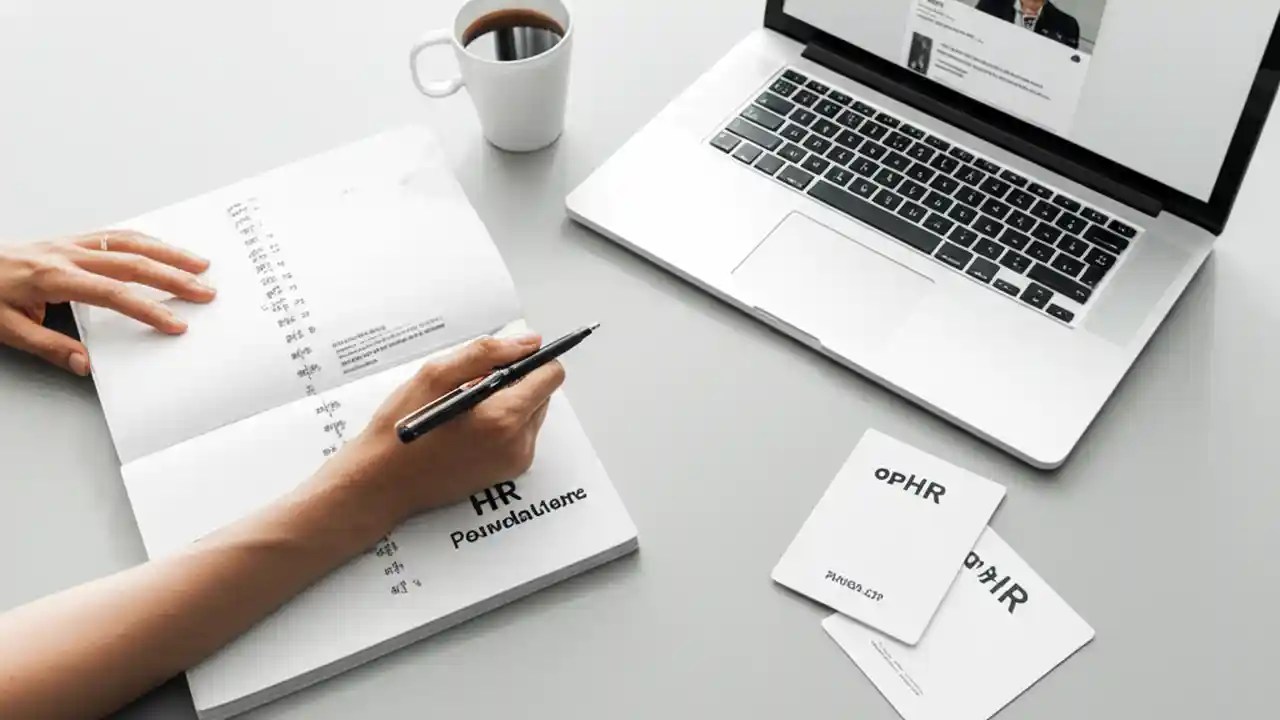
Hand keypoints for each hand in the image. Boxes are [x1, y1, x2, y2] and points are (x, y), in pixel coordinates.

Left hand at [0, 230, 214, 374]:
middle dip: (174, 277)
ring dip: (167, 253)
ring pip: (129, 242)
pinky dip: (145, 240)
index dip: (148, 309)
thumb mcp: (7, 330)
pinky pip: (114, 234)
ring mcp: (70, 244)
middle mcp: (67, 255)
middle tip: (204, 290)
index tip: (174, 323)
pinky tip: (162, 248)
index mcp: (54, 277)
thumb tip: (88, 365)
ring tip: (198, 263)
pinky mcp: (69, 241)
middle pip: (132, 263)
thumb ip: (50, 347)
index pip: (113, 294)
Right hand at [325, 334, 564, 527]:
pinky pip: (520, 435)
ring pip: (531, 414)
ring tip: (465, 409)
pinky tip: (467, 427)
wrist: (382, 483)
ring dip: (509, 402)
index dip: (532, 359)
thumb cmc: (402, 428)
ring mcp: (514, 461)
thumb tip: (529, 341)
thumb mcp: (436, 375)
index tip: (508, 358)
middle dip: (516, 382)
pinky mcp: (507, 472)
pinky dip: (502, 424)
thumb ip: (488, 352)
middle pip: (543, 394)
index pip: (551, 375)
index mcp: (504, 417)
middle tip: (472, 385)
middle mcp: (517, 443)